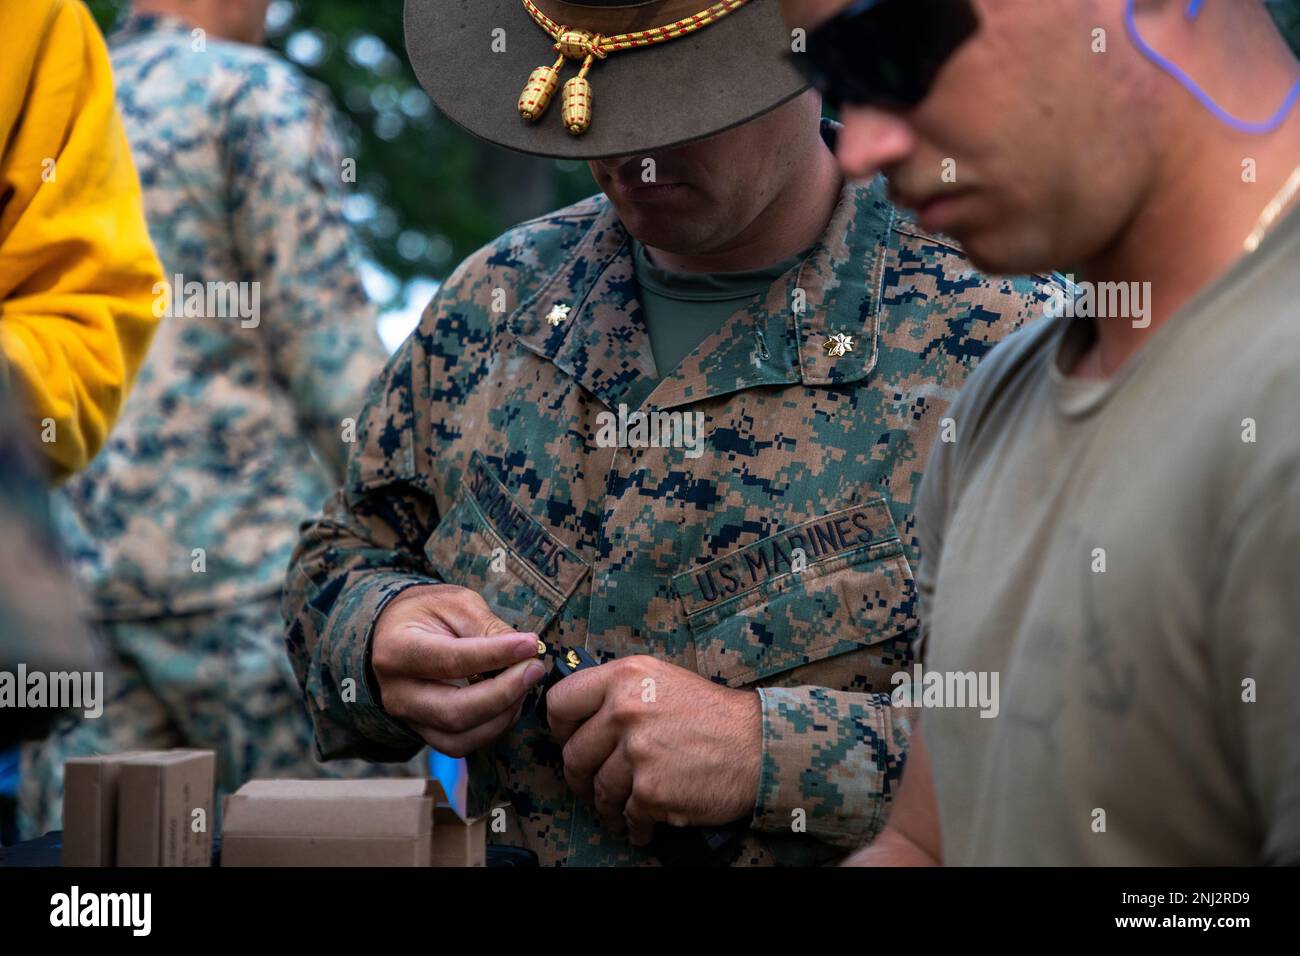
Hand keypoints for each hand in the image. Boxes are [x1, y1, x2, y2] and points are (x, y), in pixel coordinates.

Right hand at [370, 584, 544, 755]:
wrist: (395, 633)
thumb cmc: (428, 612)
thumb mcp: (456, 603)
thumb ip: (487, 627)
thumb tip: (525, 650)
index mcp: (397, 650)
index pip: (451, 660)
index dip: (496, 655)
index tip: (530, 645)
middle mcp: (396, 692)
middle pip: (455, 711)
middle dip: (504, 693)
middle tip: (534, 668)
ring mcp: (408, 718)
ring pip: (460, 737)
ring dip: (503, 714)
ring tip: (524, 682)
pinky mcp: (424, 733)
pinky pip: (461, 744)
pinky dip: (493, 727)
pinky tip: (509, 701)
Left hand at [546, 655, 760, 843]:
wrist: (758, 745)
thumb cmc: (713, 714)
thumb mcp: (662, 678)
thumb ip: (621, 691)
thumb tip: (581, 715)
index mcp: (625, 677)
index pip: (560, 702)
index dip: (559, 728)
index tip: (568, 740)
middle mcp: (625, 710)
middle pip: (574, 754)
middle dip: (580, 777)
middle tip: (591, 785)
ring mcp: (636, 752)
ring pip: (598, 790)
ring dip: (606, 806)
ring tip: (620, 811)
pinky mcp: (650, 790)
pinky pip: (626, 816)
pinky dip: (633, 825)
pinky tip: (644, 824)